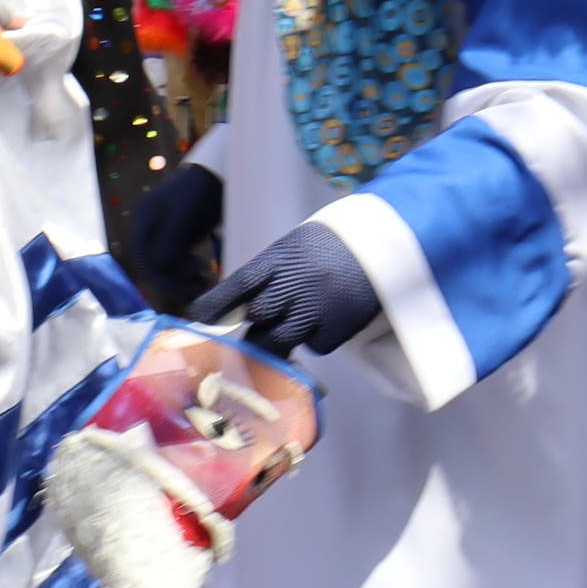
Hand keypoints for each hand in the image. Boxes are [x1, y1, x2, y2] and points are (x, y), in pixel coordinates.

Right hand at [120, 161, 225, 313]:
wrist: (219, 172)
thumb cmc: (200, 192)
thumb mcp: (184, 217)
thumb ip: (168, 242)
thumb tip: (157, 268)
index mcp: (142, 220)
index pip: (143, 259)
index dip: (162, 277)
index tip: (187, 284)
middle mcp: (147, 227)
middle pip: (152, 264)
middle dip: (174, 279)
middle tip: (200, 284)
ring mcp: (161, 230)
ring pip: (165, 264)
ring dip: (181, 277)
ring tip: (204, 278)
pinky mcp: (177, 233)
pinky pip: (176, 258)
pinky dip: (187, 269)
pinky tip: (202, 271)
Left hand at [193, 218, 382, 356]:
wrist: (387, 242)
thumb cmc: (332, 245)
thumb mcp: (294, 249)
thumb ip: (268, 276)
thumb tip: (239, 310)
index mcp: (279, 261)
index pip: (235, 288)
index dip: (213, 307)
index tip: (199, 320)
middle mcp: (293, 286)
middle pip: (257, 321)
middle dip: (256, 326)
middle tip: (262, 326)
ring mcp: (316, 309)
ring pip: (279, 342)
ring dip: (278, 341)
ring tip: (290, 330)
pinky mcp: (339, 328)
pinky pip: (316, 345)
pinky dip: (317, 338)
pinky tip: (330, 319)